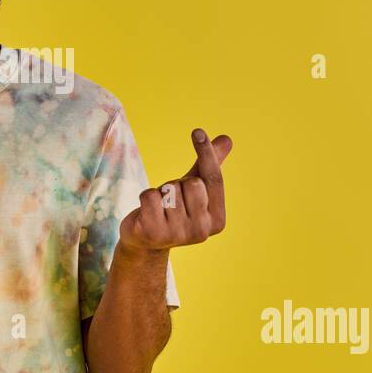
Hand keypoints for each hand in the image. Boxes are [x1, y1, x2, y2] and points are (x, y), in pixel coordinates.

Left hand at [118, 128, 231, 253]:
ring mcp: (178, 234)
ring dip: (161, 192)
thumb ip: (209, 166)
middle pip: (191, 183)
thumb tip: (227, 139)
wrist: (145, 241)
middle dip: (177, 184)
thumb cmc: (173, 209)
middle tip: (171, 200)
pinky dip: (145, 197)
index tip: (197, 131)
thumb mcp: (194, 188)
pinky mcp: (153, 233)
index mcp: (217, 220)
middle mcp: (202, 231)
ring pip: (168, 189)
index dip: (206, 153)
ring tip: (160, 209)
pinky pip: (149, 196)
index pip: (214, 180)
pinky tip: (147, 213)